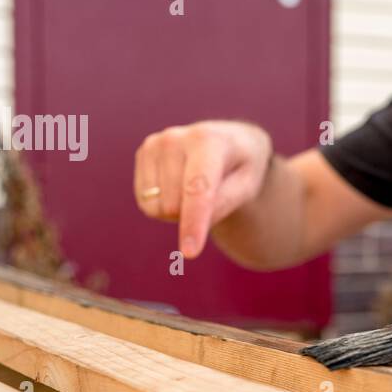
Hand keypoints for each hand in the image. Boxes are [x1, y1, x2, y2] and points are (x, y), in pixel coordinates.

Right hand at [133, 120, 271, 258]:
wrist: (227, 140)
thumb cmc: (241, 167)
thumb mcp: (247, 186)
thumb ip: (225, 203)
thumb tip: (194, 226)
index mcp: (209, 142)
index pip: (198, 190)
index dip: (193, 222)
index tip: (190, 253)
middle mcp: (176, 138)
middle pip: (173, 206)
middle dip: (192, 215)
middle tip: (212, 195)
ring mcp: (155, 144)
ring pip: (156, 208)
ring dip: (178, 211)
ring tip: (196, 188)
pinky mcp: (143, 153)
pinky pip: (146, 203)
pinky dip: (163, 204)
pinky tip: (179, 184)